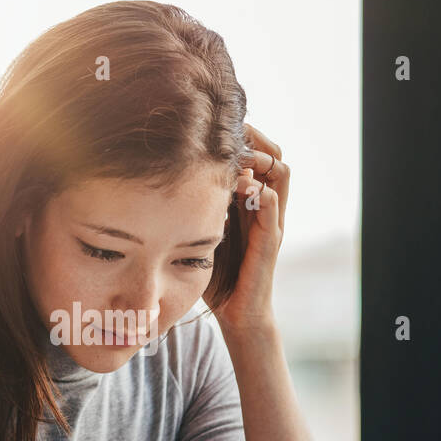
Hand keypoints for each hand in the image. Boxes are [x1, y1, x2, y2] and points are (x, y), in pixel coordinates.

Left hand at [212, 122, 289, 335]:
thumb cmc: (217, 275)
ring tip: (235, 157)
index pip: (258, 153)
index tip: (215, 126)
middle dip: (254, 137)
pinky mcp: (270, 240)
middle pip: (274, 154)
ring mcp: (271, 221)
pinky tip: (236, 187)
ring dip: (259, 158)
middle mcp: (265, 206)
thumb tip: (160, 182)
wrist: (236, 314)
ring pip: (281, 172)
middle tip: (228, 132)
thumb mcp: (201, 231)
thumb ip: (193, 208)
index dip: (243, 136)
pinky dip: (256, 190)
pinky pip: (271, 204)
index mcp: (250, 202)